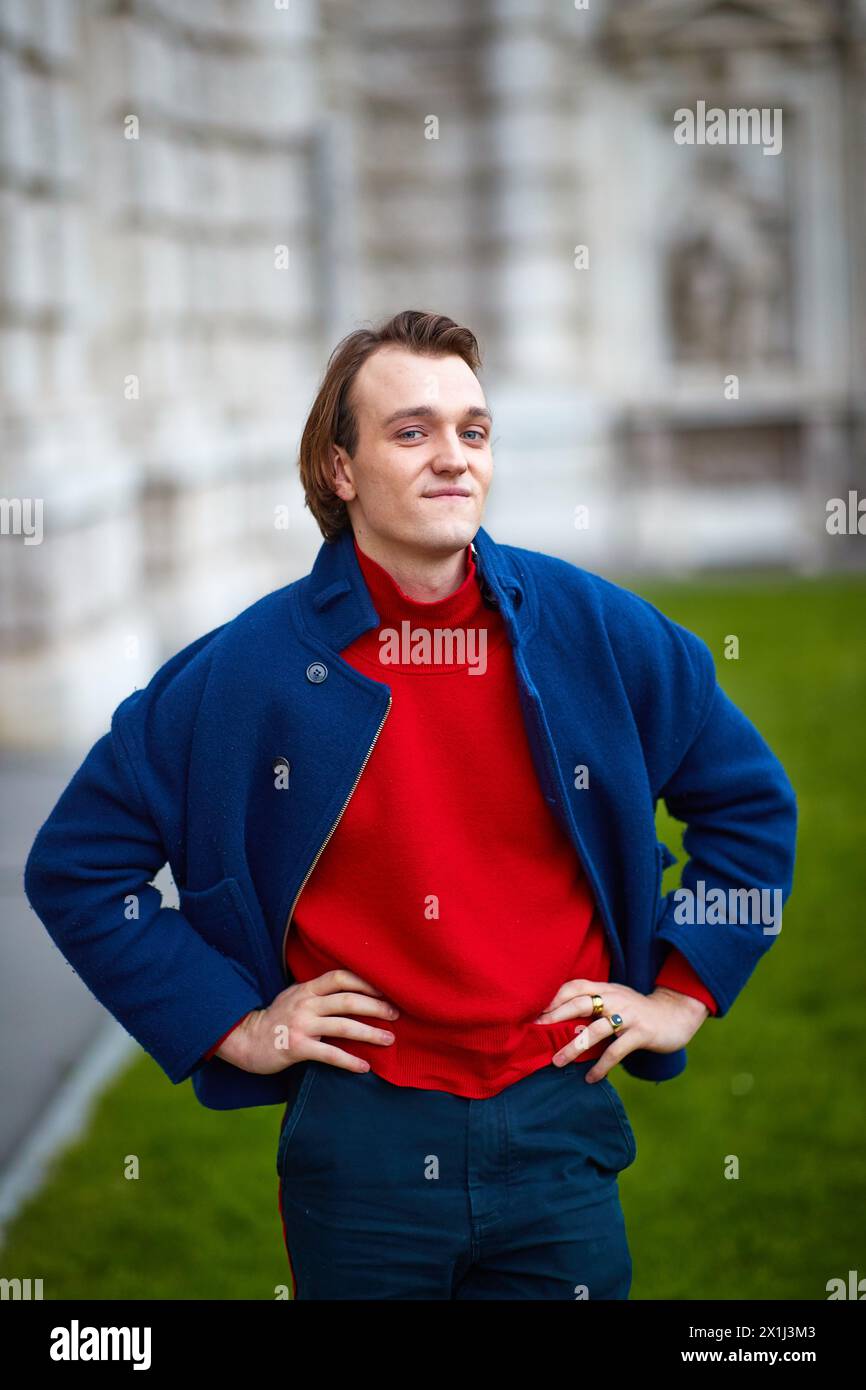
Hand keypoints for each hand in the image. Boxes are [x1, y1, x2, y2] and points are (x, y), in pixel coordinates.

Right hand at [216, 969, 399, 1074]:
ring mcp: (301, 1025)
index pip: (341, 977)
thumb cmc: (276, 1019)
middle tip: (396, 1014)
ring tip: (388, 1040)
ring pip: (343, 1026)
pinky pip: (329, 1054)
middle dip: (375, 1006)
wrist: (245, 1040)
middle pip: (347, 1000)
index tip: (387, 989)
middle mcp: (306, 1003)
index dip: (366, 981)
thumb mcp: (295, 997)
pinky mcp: (297, 1047)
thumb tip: (352, 994)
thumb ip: (318, 994)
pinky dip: (349, 1061)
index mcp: (307, 988)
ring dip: (370, 1033)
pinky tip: (364, 1067)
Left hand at [533, 979, 708, 1082]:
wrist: (675, 1015)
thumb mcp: (615, 999)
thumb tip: (559, 1018)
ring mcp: (628, 1016)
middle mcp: (615, 999)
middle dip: (556, 1016)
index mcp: (606, 989)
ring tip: (557, 1062)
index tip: (535, 1011)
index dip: (555, 997)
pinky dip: (601, 1066)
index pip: (575, 986)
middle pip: (580, 1003)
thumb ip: (593, 1003)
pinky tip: (590, 1078)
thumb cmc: (637, 1010)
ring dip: (573, 1047)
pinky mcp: (640, 1034)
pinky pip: (616, 1051)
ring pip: (595, 1030)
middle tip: (536, 1030)